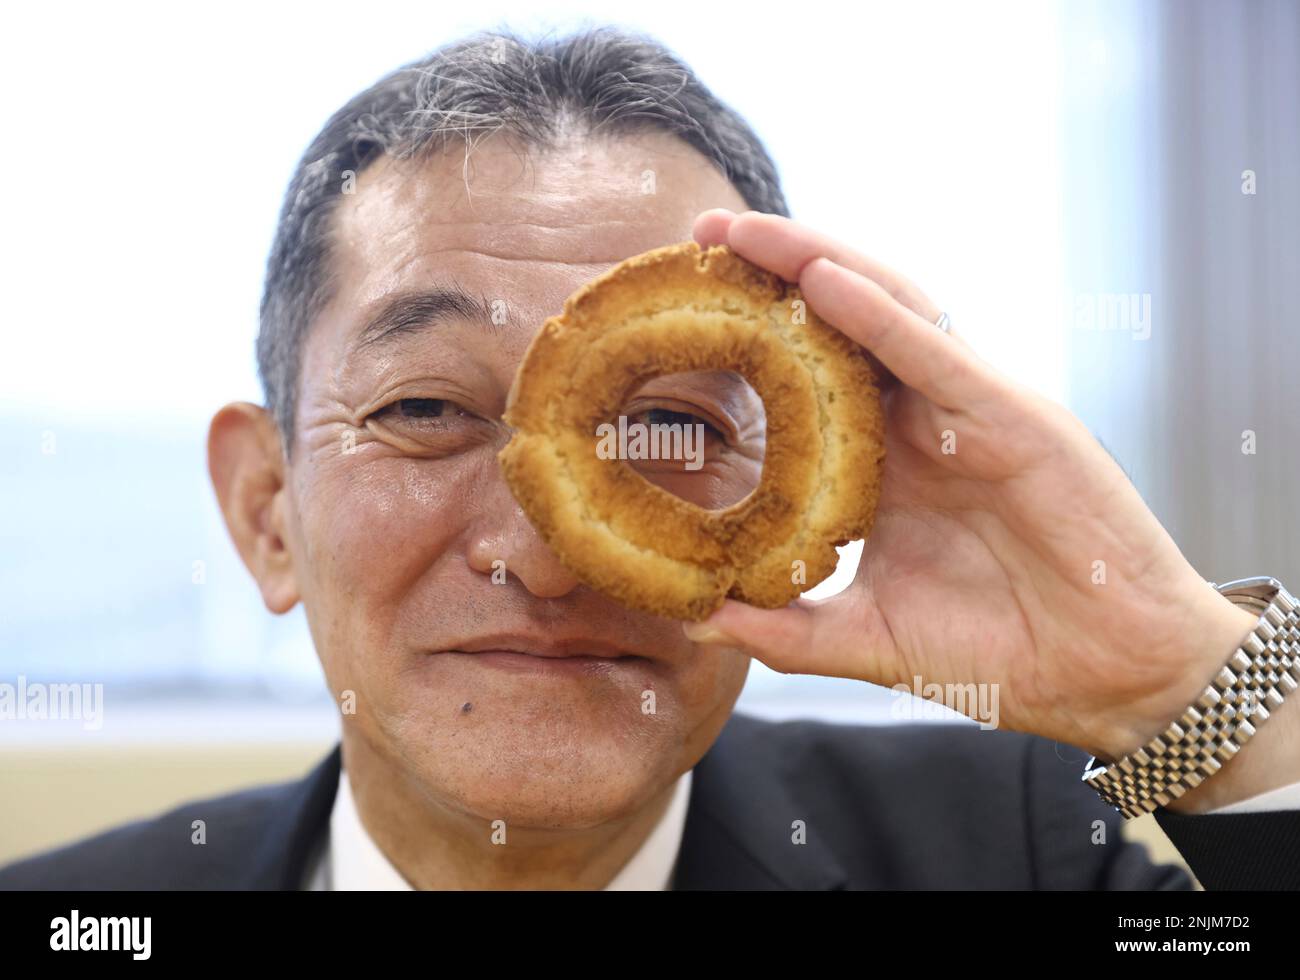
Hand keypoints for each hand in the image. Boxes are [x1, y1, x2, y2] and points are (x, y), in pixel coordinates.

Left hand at [683, 209, 1290, 810]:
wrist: (1109, 677)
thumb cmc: (999, 652)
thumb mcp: (872, 637)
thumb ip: (789, 630)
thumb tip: (698, 617)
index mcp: (889, 461)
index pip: (814, 373)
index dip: (753, 333)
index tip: (679, 306)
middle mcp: (924, 421)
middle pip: (843, 320)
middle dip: (774, 268)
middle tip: (701, 231)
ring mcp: (970, 411)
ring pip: (889, 310)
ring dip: (817, 262)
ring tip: (744, 231)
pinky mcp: (1016, 420)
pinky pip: (938, 355)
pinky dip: (880, 316)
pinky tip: (823, 281)